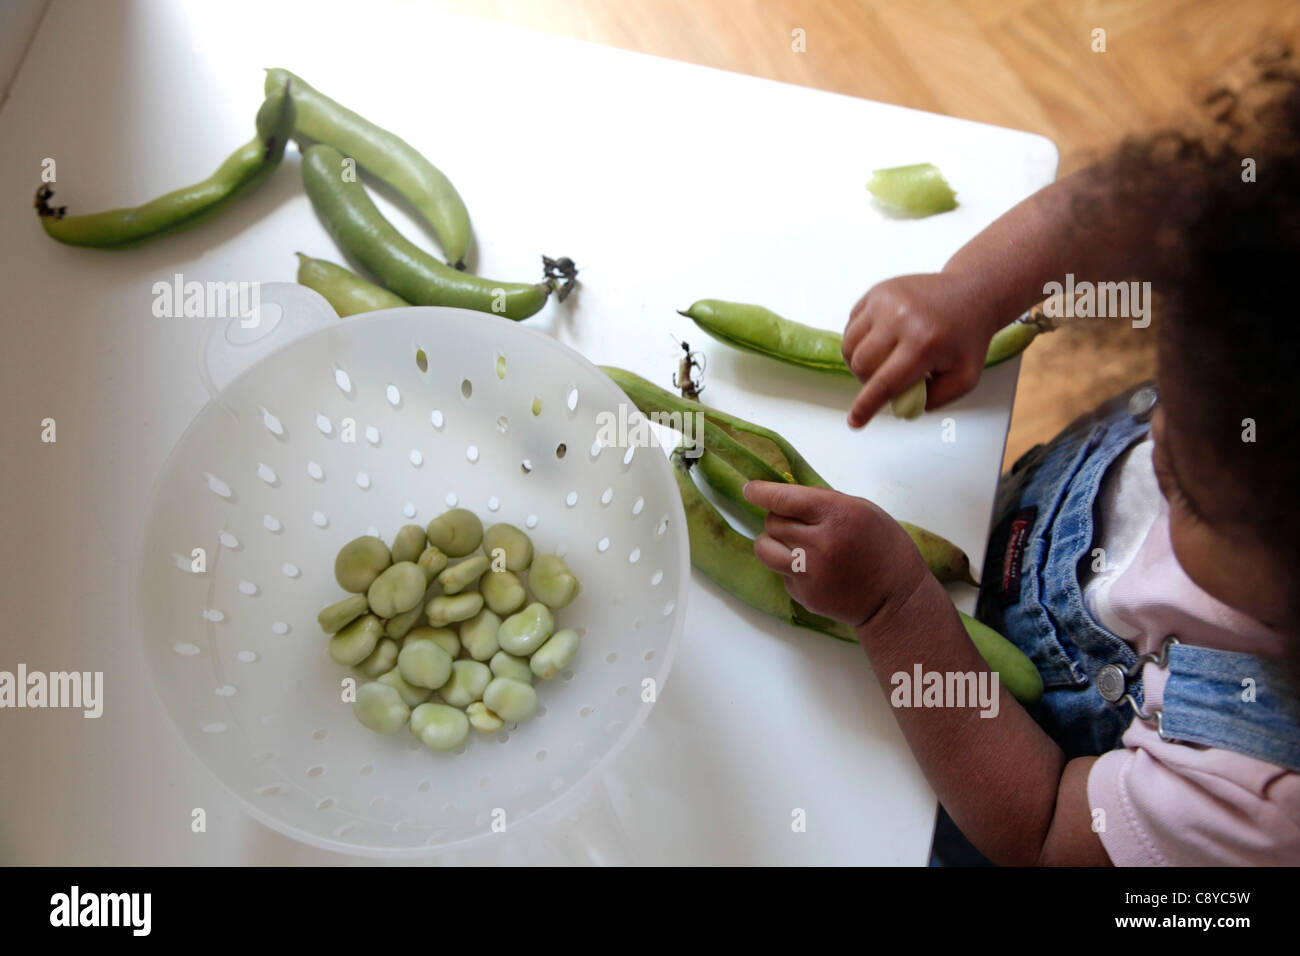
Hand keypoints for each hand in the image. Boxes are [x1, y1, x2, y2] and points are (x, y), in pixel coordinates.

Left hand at [742, 480, 931, 627]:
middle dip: (780, 519)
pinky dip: (790, 567)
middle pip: (772, 522)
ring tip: (791, 543)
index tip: (750, 490)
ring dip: (772, 542)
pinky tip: (814, 569)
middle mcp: (819, 542)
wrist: (897, 597)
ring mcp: (809, 572)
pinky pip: (780, 572)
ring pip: (765, 548)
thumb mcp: (862, 510)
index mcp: (836, 514)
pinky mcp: (804, 594)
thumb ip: (825, 501)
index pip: (784, 498)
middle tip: (799, 525)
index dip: (761, 492)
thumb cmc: (883, 546)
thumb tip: (787, 496)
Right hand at [841, 272, 996, 426]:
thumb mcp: (965, 378)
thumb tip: (900, 406)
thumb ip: (934, 399)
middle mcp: (900, 319)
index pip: (884, 383)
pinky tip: (880, 339)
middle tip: (888, 378)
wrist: (971, 293)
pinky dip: (859, 339)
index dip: (866, 406)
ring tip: (881, 360)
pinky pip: (851, 324)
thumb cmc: (967, 338)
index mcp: (924, 344)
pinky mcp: (877, 290)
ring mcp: (885, 300)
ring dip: (859, 360)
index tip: (855, 421)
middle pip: (861, 365)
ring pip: (849, 345)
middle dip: (867, 380)